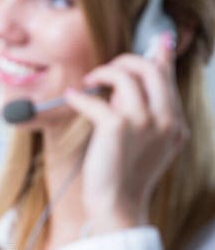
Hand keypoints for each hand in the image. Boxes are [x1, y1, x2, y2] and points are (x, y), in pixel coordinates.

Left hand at [64, 32, 187, 233]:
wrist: (117, 207)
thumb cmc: (126, 178)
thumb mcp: (148, 146)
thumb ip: (149, 116)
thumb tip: (132, 86)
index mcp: (175, 125)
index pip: (169, 79)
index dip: (160, 57)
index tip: (157, 42)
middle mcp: (165, 120)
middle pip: (150, 69)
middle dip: (125, 61)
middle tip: (106, 70)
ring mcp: (143, 122)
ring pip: (125, 76)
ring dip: (103, 73)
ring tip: (89, 83)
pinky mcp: (117, 126)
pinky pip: (95, 98)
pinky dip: (80, 96)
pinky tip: (73, 97)